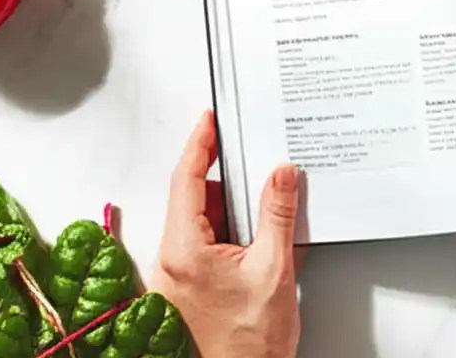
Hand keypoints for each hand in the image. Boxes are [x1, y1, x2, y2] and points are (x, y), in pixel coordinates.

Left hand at [152, 112, 302, 357]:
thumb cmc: (247, 345)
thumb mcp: (273, 269)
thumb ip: (278, 215)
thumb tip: (281, 175)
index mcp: (184, 249)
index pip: (187, 179)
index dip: (199, 144)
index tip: (210, 121)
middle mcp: (173, 259)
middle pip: (194, 197)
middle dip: (227, 178)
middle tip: (255, 162)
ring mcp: (180, 274)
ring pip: (203, 220)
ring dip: (233, 208)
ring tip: (266, 209)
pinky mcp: (192, 285)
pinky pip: (208, 242)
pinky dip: (232, 231)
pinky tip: (260, 238)